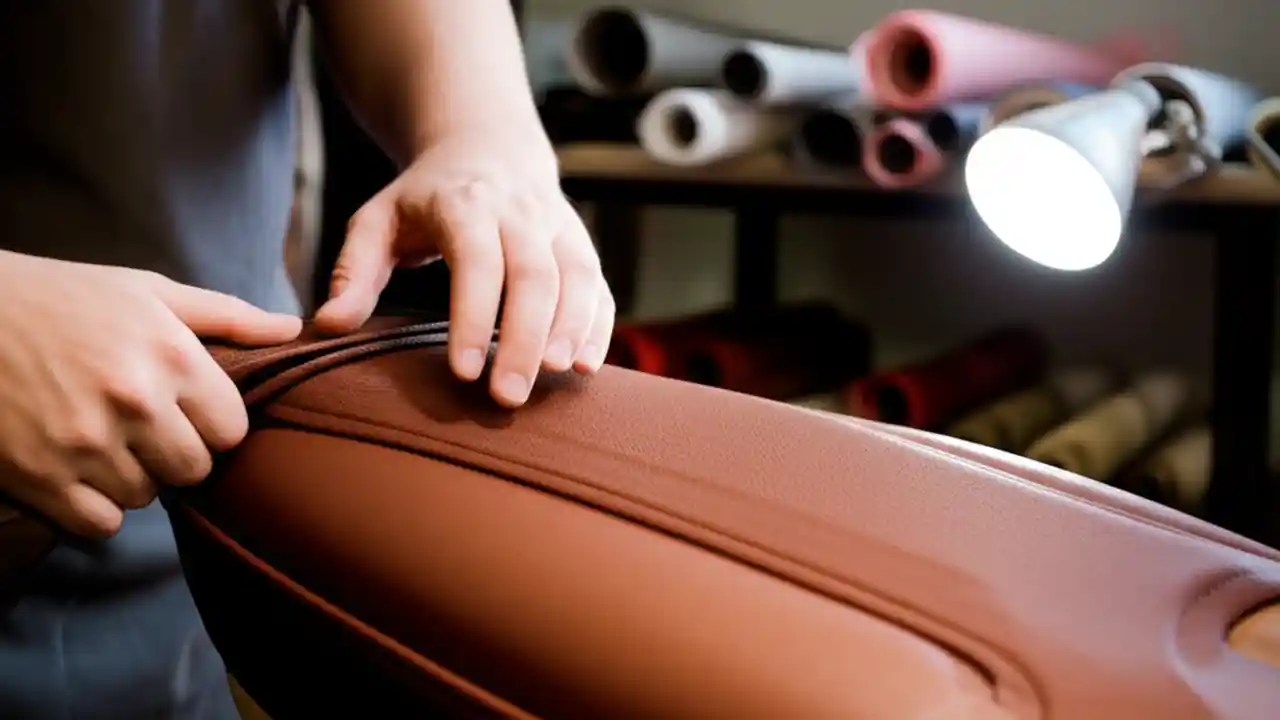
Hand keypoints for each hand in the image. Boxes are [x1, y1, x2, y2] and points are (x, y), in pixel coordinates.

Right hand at [0, 251, 301, 538]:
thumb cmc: (62, 298)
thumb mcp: (148, 292)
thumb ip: (227, 316)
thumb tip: (293, 330)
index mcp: (171, 356)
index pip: (233, 430)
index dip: (212, 424)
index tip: (186, 411)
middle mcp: (136, 403)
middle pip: (195, 469)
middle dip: (176, 453)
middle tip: (143, 428)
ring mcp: (86, 445)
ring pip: (147, 497)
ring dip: (131, 477)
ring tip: (101, 438)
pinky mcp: (40, 480)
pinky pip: (101, 525)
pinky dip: (93, 507)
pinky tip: (76, 468)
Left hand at [312, 128, 614, 407]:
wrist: (488, 147)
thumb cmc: (426, 197)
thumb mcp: (377, 220)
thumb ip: (354, 272)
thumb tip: (328, 327)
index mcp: (466, 203)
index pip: (476, 261)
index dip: (473, 316)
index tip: (463, 372)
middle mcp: (521, 212)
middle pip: (535, 276)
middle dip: (524, 339)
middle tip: (508, 398)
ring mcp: (558, 226)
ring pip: (578, 278)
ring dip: (571, 331)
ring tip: (556, 379)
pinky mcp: (581, 246)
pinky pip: (599, 287)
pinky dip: (598, 327)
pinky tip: (586, 368)